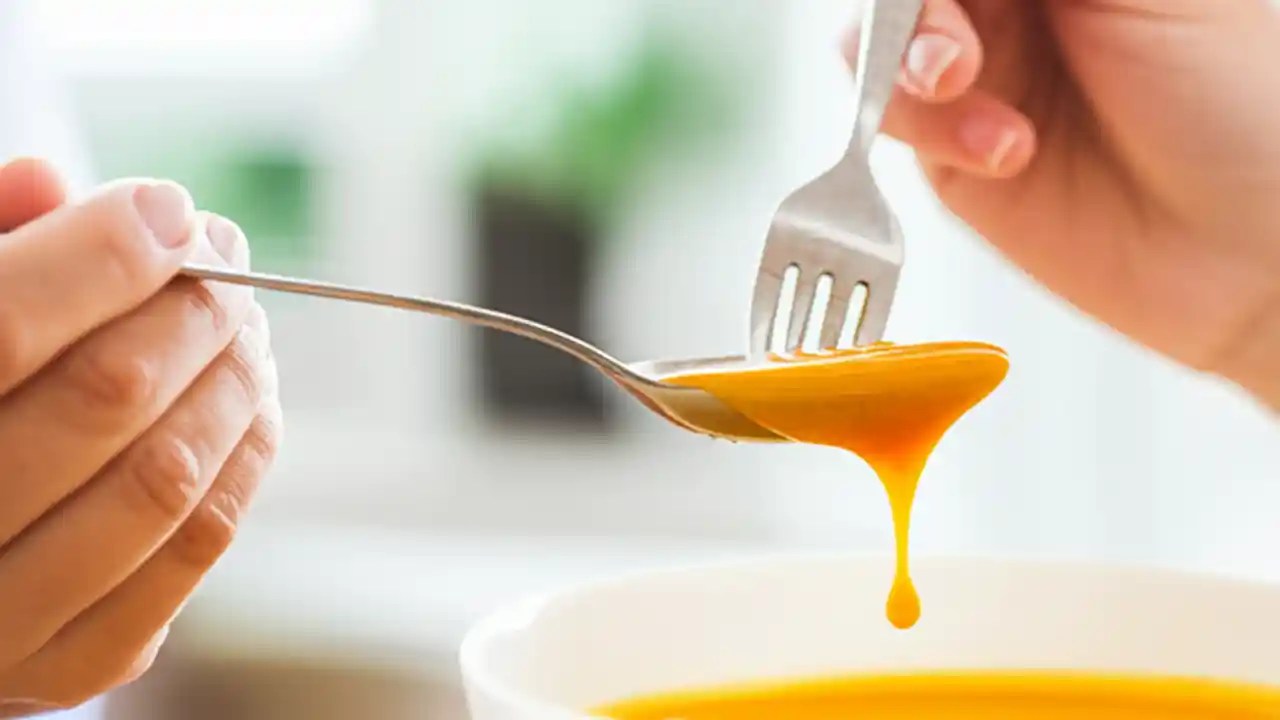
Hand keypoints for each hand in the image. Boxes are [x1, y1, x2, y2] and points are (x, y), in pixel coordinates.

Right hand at [0, 159, 281, 716]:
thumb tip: (46, 180)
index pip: (2, 329)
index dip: (103, 253)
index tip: (168, 209)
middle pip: (104, 396)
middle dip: (190, 308)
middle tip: (226, 257)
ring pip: (164, 476)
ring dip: (231, 379)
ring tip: (244, 324)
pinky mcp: (71, 666)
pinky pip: (195, 548)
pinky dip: (244, 459)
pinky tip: (252, 401)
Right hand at [847, 0, 1279, 406]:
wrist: (1248, 248)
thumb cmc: (1243, 97)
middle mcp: (1018, 5)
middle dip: (913, 7)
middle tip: (949, 44)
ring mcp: (981, 72)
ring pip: (874, 39)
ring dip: (904, 57)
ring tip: (959, 84)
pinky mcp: (953, 152)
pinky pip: (889, 117)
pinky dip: (925, 127)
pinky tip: (1002, 149)